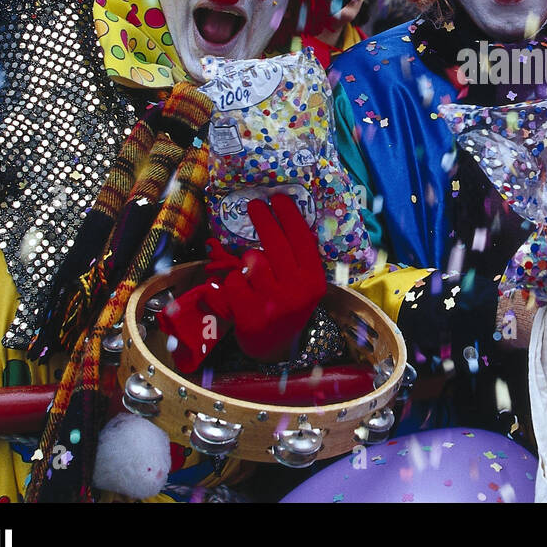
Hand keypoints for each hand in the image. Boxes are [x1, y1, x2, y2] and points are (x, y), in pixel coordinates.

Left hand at [211, 194, 328, 361]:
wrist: (275, 349)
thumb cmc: (288, 307)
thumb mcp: (303, 285)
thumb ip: (297, 259)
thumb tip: (283, 217)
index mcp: (314, 281)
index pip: (302, 239)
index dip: (289, 215)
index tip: (279, 197)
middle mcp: (297, 291)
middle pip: (275, 243)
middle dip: (264, 219)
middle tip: (255, 204)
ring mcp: (273, 304)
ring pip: (252, 260)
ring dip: (247, 261)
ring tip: (252, 271)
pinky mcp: (250, 314)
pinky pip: (234, 280)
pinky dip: (233, 282)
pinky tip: (240, 291)